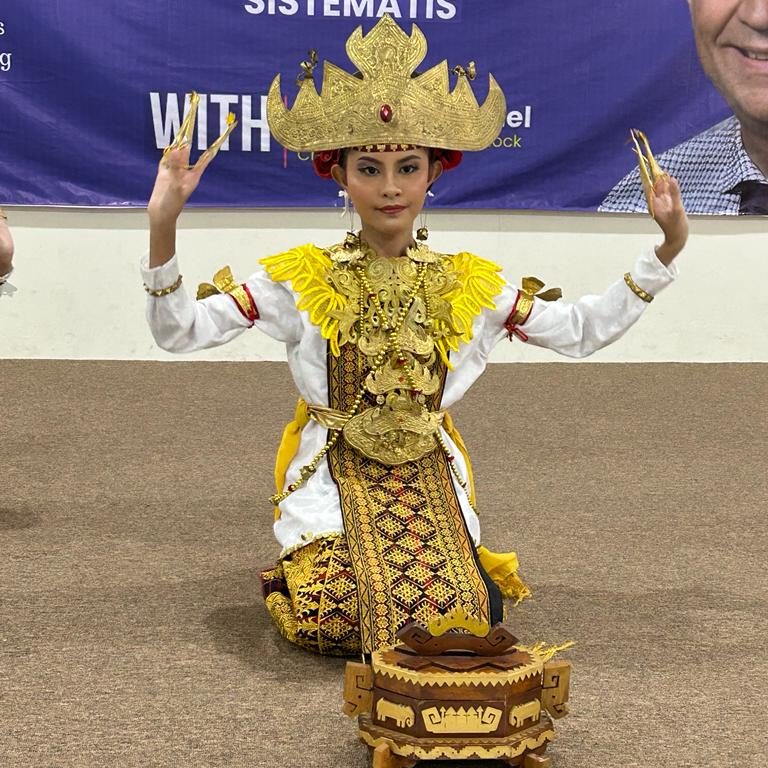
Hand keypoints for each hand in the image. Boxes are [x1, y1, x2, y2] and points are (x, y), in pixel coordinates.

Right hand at [147, 93, 236, 226]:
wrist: (161, 213)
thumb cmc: (171, 204)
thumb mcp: (174, 185)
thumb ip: (176, 166)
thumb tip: (181, 147)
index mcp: (194, 174)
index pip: (207, 155)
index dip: (216, 143)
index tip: (225, 130)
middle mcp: (187, 169)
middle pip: (190, 147)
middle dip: (193, 132)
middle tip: (196, 112)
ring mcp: (175, 168)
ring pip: (178, 149)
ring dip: (180, 137)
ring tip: (184, 122)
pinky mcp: (165, 170)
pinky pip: (167, 156)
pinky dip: (169, 148)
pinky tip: (172, 140)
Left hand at [630, 130, 687, 265]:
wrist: (677, 238)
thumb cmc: (676, 226)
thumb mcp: (676, 209)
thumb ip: (674, 193)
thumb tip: (669, 177)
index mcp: (653, 200)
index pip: (646, 179)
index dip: (641, 166)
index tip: (636, 153)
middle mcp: (654, 198)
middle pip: (648, 178)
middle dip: (644, 165)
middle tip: (638, 149)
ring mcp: (660, 199)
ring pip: (655, 181)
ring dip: (652, 170)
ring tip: (646, 157)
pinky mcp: (666, 201)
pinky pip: (663, 187)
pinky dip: (662, 179)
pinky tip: (662, 173)